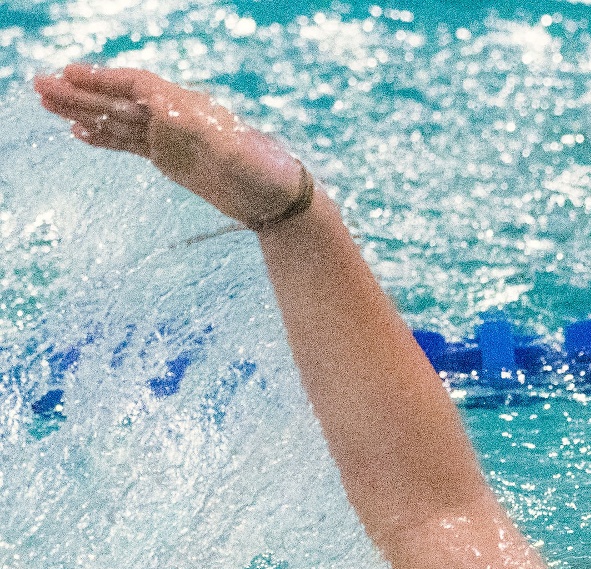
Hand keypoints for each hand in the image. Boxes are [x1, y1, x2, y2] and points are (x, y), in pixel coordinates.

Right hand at [33, 64, 307, 226]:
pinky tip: (78, 133)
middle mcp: (176, 117)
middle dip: (80, 92)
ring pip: (118, 119)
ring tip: (46, 104)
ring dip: (83, 111)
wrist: (279, 201)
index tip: (69, 74)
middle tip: (39, 86)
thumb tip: (158, 104)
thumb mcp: (235, 151)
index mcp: (188, 108)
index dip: (104, 78)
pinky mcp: (171, 159)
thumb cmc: (264, 171)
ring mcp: (170, 138)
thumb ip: (198, 127)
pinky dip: (104, 138)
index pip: (137, 84)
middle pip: (120, 98)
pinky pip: (130, 144)